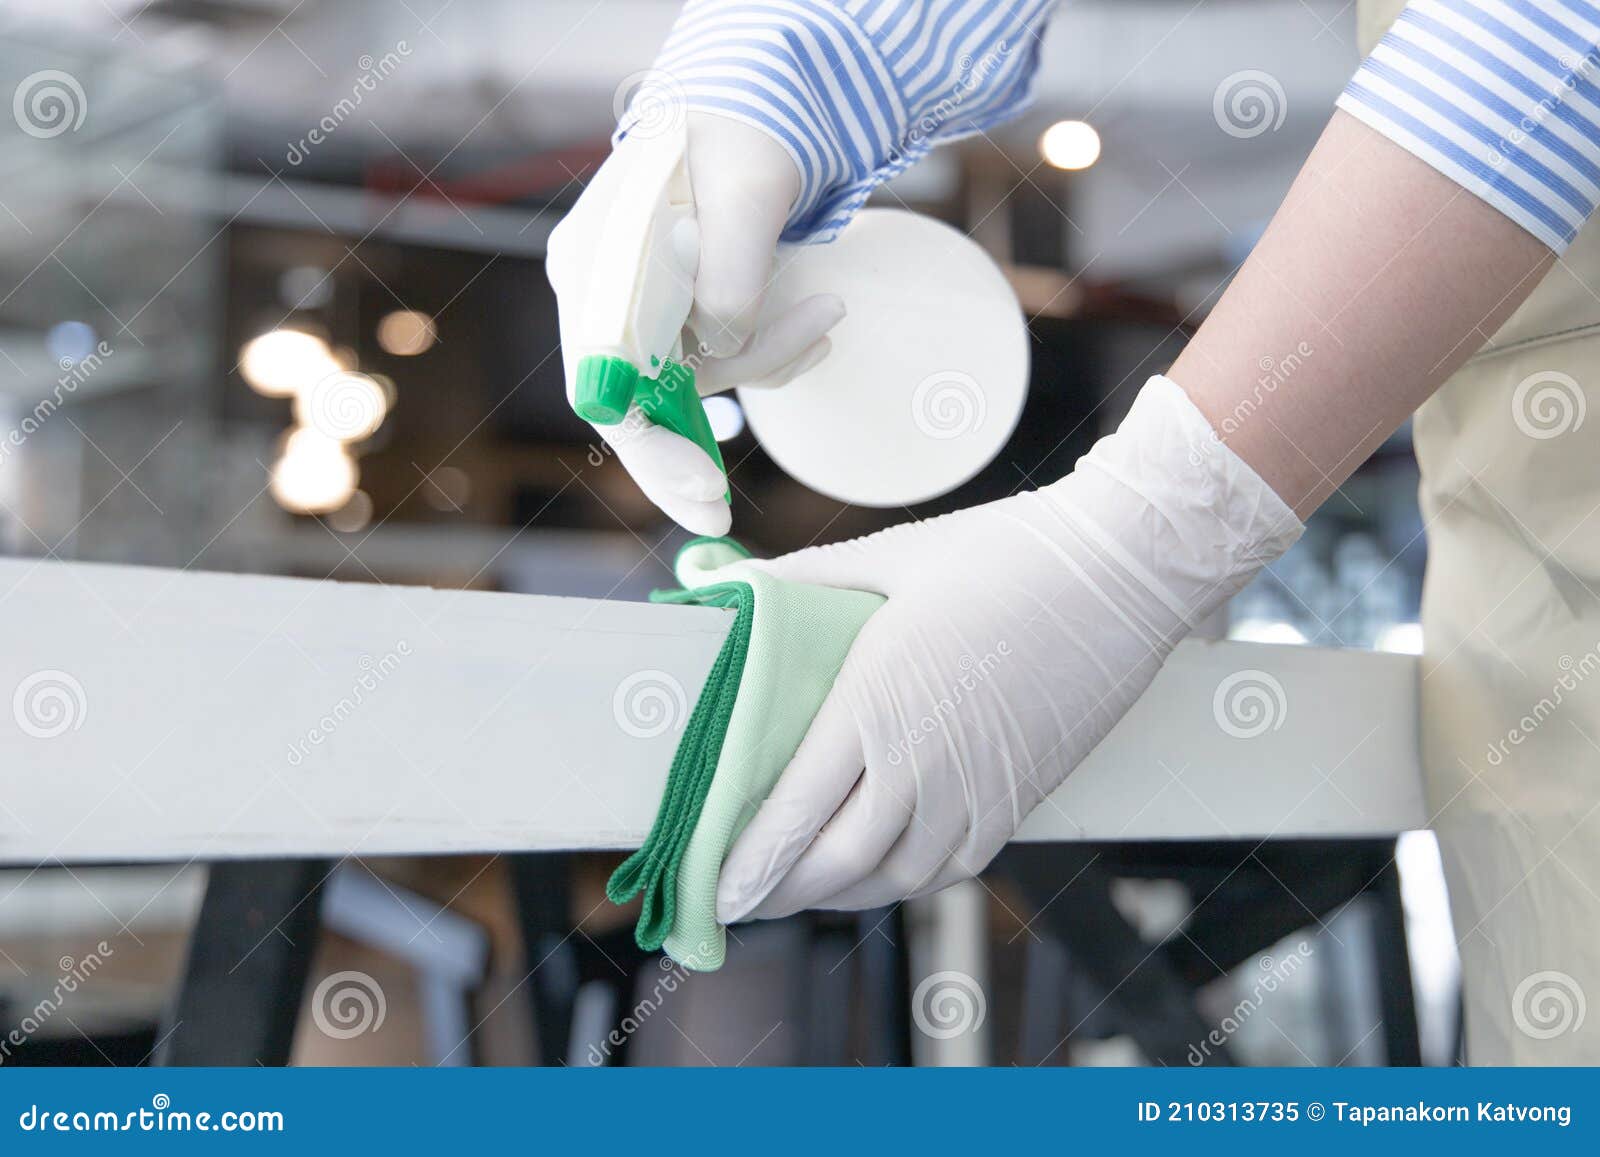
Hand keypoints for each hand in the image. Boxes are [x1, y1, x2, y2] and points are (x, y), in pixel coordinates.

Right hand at [548, 114, 843, 535]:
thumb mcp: (748, 193)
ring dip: (766, 365)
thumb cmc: (742, 143)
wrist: (750, 120)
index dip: (649, 446)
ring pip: (692, 384)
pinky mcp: (676, 321)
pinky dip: (767, 357)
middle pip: (634, 404)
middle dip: (687, 453)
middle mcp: (602, 296)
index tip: (702, 489)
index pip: (605, 381)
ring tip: (829, 316)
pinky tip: (815, 328)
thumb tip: (721, 345)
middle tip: (721, 513)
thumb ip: (731, 271)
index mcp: (596, 263)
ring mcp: (637, 313)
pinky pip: (714, 366)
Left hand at [714, 376, 1303, 920]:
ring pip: (892, 878)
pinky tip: (878, 871)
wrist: (1125, 572)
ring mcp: (978, 792)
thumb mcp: (892, 554)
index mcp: (878, 703)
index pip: (794, 809)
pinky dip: (901, 882)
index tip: (713, 886)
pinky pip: (950, 869)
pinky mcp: (1019, 801)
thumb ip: (806, 578)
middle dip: (779, 890)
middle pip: (835, 861)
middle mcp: (924, 764)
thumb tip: (738, 584)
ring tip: (800, 887)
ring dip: (837, 893)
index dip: (748, 861)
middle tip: (738, 898)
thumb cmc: (1008, 553)